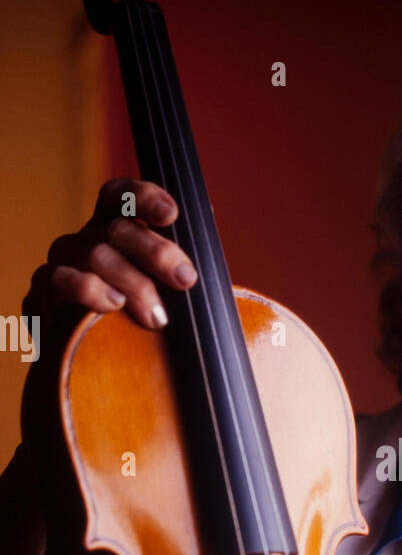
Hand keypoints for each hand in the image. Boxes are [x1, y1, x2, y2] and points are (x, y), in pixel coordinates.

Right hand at [24, 178, 195, 332]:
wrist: (83, 358)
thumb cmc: (128, 318)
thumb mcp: (158, 290)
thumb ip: (174, 268)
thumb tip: (204, 253)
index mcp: (111, 230)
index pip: (120, 197)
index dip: (143, 197)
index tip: (171, 214)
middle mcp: (84, 241)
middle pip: (117, 229)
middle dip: (157, 252)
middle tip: (185, 279)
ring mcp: (61, 265)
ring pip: (95, 255)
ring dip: (133, 283)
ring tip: (157, 315)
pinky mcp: (43, 294)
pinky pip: (62, 281)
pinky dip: (91, 291)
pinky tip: (113, 304)